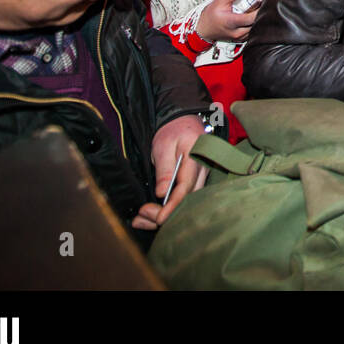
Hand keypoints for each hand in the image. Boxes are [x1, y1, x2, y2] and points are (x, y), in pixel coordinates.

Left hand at [132, 114, 209, 229]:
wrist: (184, 123)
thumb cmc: (174, 132)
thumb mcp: (164, 145)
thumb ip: (164, 169)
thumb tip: (161, 193)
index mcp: (196, 159)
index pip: (186, 187)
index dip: (173, 205)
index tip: (159, 218)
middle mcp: (203, 172)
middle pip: (188, 200)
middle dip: (166, 213)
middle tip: (142, 215)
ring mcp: (201, 179)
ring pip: (187, 203)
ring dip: (165, 214)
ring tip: (140, 220)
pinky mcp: (195, 183)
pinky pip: (184, 200)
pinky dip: (167, 210)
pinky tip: (148, 217)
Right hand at [195, 0, 258, 42]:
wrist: (203, 29)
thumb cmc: (210, 16)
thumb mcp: (220, 0)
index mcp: (231, 23)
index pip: (252, 18)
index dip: (259, 10)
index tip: (262, 2)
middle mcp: (237, 33)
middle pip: (255, 24)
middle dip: (259, 14)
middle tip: (260, 5)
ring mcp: (239, 38)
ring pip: (255, 29)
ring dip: (257, 20)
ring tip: (254, 10)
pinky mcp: (240, 39)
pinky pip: (251, 32)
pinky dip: (253, 25)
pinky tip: (250, 18)